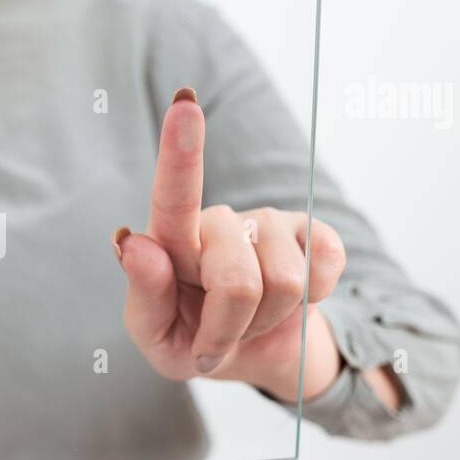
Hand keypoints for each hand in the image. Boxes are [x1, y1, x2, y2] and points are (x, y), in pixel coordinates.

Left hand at [113, 88, 346, 402]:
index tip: (185, 106)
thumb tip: (133, 244)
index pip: (173, 197)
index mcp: (172, 241)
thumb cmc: (192, 338)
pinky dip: (310, 302)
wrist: (254, 354)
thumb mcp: (157, 337)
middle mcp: (220, 221)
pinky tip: (290, 301)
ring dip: (266, 320)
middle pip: (238, 281)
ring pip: (285, 283)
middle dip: (232, 328)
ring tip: (250, 318)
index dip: (180, 153)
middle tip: (221, 334)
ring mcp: (269, 223)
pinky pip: (325, 268)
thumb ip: (143, 295)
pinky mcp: (315, 234)